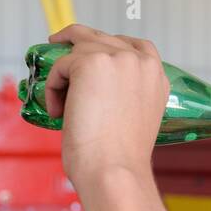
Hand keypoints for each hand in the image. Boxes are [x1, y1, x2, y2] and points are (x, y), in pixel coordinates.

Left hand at [44, 24, 168, 187]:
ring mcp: (117, 57)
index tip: (87, 57)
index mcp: (157, 76)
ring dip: (63, 73)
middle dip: (77, 48)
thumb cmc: (120, 159)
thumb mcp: (135, 119)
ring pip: (77, 48)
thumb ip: (126, 95)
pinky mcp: (89, 61)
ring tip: (60, 104)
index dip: (107, 48)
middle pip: (101, 38)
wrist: (115, 171)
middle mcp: (141, 61)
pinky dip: (52, 89)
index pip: (134, 45)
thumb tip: (97, 88)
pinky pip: (59, 65)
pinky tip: (58, 113)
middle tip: (58, 58)